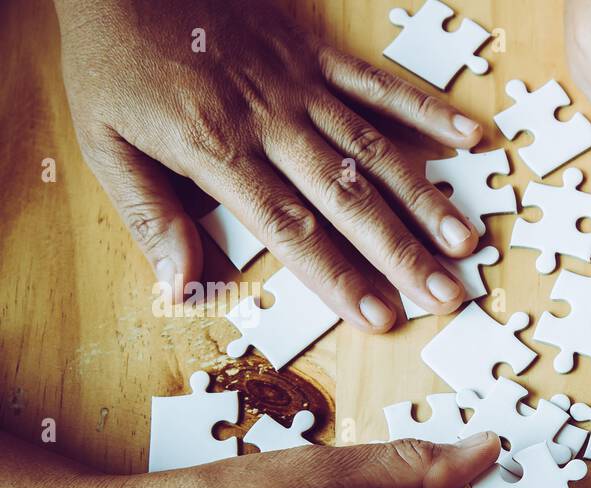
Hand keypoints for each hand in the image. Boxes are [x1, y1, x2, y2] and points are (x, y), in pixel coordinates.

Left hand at [54, 0, 482, 330]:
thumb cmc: (115, 59)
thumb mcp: (104, 143)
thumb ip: (149, 216)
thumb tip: (179, 288)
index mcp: (218, 151)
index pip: (291, 229)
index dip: (340, 276)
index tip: (380, 316)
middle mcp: (271, 122)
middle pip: (348, 200)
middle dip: (401, 253)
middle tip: (446, 295)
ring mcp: (301, 85)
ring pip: (375, 151)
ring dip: (425, 198)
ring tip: (464, 240)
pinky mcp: (317, 52)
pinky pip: (380, 84)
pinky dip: (427, 110)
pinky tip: (470, 137)